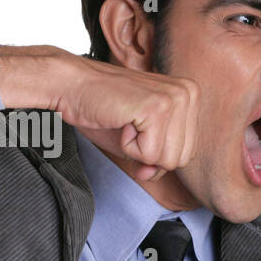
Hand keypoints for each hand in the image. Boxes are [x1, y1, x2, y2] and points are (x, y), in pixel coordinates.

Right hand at [0, 45, 199, 181]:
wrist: (70, 85)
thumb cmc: (103, 109)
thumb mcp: (140, 140)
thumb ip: (157, 161)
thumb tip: (153, 175)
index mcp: (191, 95)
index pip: (188, 152)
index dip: (157, 155)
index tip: (137, 130)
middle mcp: (189, 93)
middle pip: (181, 159)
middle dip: (150, 155)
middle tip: (129, 126)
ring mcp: (175, 99)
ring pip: (168, 160)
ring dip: (138, 151)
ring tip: (125, 122)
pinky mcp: (156, 108)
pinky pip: (150, 155)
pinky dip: (128, 147)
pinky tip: (121, 121)